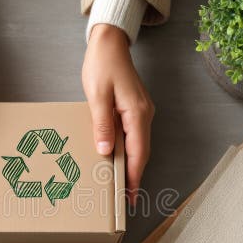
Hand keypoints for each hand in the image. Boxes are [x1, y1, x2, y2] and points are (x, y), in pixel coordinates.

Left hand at [82, 24, 153, 204]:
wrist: (109, 43)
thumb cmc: (102, 65)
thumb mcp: (97, 96)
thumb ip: (102, 124)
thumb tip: (104, 151)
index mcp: (137, 113)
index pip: (137, 153)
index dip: (134, 177)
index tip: (130, 197)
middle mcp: (144, 115)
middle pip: (140, 153)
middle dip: (133, 176)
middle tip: (124, 199)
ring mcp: (142, 112)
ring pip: (137, 145)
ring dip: (130, 165)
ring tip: (119, 185)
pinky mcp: (135, 109)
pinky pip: (133, 135)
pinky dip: (127, 151)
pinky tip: (115, 159)